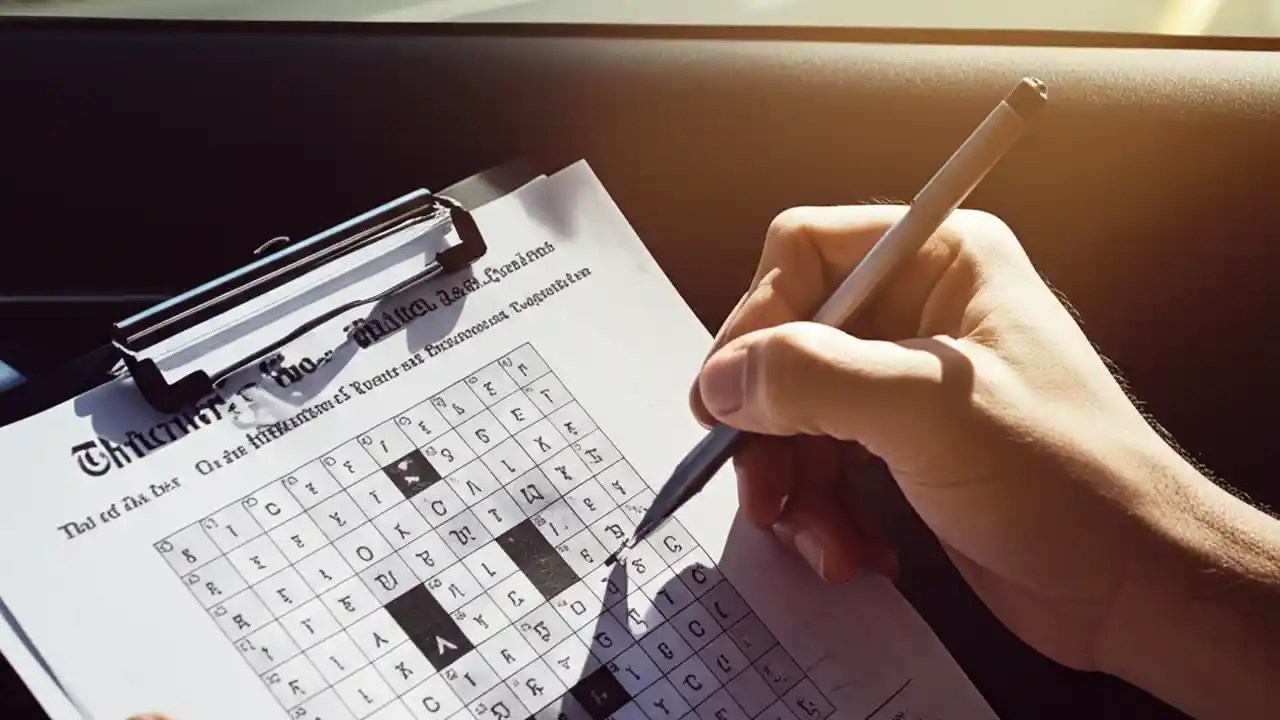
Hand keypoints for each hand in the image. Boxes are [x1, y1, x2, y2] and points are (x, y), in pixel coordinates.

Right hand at [689, 204, 1277, 697]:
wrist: (1134, 585)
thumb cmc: (1072, 480)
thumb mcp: (932, 415)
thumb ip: (815, 378)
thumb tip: (721, 377)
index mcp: (940, 262)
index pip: (804, 254)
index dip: (756, 320)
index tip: (727, 395)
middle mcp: (919, 312)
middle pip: (788, 343)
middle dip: (768, 425)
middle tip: (762, 489)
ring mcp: (906, 383)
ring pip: (794, 414)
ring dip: (794, 485)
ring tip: (821, 539)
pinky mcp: (901, 447)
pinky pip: (822, 463)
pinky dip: (823, 513)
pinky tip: (854, 551)